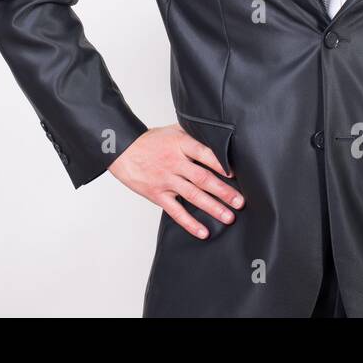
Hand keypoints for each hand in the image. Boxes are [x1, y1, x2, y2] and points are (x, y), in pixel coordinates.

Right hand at [108, 124, 244, 238]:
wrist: (122, 151)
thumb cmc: (150, 141)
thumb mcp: (172, 131)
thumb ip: (193, 135)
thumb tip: (217, 137)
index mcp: (179, 144)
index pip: (203, 153)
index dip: (220, 163)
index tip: (235, 173)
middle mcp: (174, 162)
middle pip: (202, 178)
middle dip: (223, 191)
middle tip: (240, 202)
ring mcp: (166, 180)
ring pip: (193, 195)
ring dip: (212, 207)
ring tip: (228, 217)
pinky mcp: (158, 195)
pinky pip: (175, 211)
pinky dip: (189, 223)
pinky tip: (203, 232)